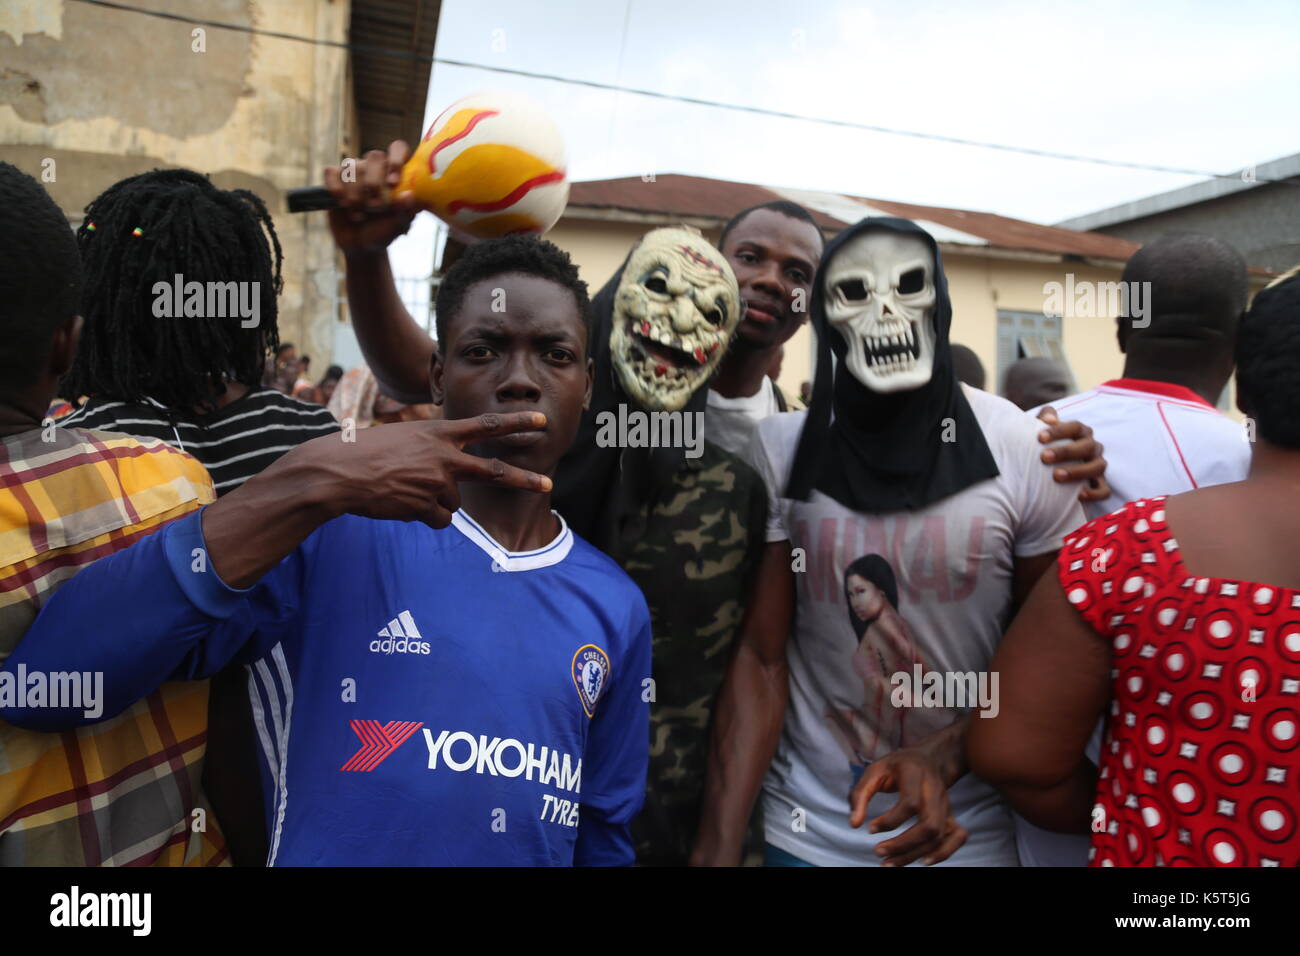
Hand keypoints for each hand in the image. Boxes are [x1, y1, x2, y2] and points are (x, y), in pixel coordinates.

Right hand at [307, 412, 552, 527]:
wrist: (337, 473)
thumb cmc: (364, 452)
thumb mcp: (403, 437)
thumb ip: (432, 449)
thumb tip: (449, 478)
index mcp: (438, 433)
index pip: (486, 425)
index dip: (515, 422)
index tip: (542, 420)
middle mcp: (444, 456)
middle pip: (492, 471)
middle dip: (524, 479)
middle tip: (548, 484)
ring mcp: (436, 482)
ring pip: (452, 502)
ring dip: (433, 501)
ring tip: (403, 490)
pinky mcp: (425, 506)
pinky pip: (438, 519)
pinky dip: (424, 516)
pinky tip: (401, 505)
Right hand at [324, 142, 420, 256]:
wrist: (361, 245)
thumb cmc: (383, 231)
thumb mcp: (398, 225)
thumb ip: (405, 211)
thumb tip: (409, 195)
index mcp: (394, 173)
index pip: (398, 149)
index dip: (396, 160)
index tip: (393, 183)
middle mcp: (374, 168)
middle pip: (374, 155)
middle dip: (374, 182)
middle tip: (375, 206)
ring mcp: (354, 172)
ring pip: (352, 166)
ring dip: (355, 193)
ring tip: (359, 215)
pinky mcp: (335, 179)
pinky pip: (331, 172)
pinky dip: (336, 189)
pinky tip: (342, 203)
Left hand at [849, 748, 967, 865]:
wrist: (927, 759)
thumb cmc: (896, 766)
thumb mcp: (874, 770)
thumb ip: (860, 795)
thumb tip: (854, 824)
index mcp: (915, 774)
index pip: (910, 804)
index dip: (890, 821)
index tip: (870, 828)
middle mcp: (935, 790)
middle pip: (929, 825)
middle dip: (903, 845)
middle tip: (878, 852)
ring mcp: (946, 804)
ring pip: (939, 835)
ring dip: (914, 854)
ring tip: (890, 863)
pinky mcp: (951, 814)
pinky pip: (957, 837)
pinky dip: (943, 853)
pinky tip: (922, 861)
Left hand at [1036, 407, 1110, 502]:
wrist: (1049, 469)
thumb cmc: (1044, 447)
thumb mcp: (1042, 432)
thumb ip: (1044, 418)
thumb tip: (1049, 419)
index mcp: (1080, 432)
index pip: (1075, 427)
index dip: (1059, 431)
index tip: (1039, 438)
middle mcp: (1092, 447)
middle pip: (1087, 446)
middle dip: (1066, 452)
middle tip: (1044, 458)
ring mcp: (1097, 466)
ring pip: (1097, 467)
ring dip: (1078, 471)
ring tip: (1056, 476)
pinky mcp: (1100, 485)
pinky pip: (1104, 490)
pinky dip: (1094, 493)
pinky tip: (1079, 495)